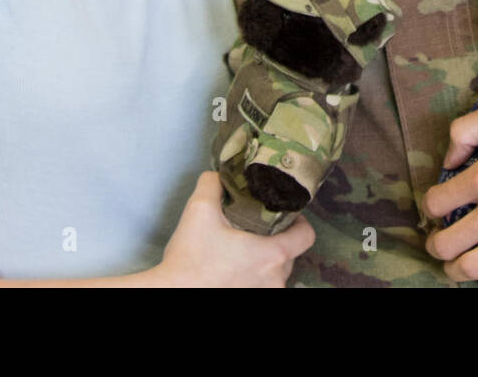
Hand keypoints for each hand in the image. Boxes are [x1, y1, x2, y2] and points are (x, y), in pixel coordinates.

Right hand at [154, 172, 315, 287]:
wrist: (171, 293)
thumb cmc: (189, 259)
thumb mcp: (200, 209)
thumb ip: (213, 183)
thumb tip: (219, 175)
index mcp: (272, 255)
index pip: (306, 236)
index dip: (299, 221)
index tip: (283, 214)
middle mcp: (275, 280)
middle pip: (290, 254)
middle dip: (277, 238)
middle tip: (256, 227)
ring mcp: (263, 295)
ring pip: (276, 273)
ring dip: (264, 260)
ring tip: (242, 249)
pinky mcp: (249, 303)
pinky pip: (262, 286)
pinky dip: (254, 276)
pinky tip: (234, 268)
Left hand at [421, 95, 477, 287]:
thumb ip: (466, 130)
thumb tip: (449, 161)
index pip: (437, 203)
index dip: (431, 203)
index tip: (438, 203)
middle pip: (449, 244)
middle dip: (436, 244)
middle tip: (439, 240)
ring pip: (475, 269)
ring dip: (457, 270)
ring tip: (457, 264)